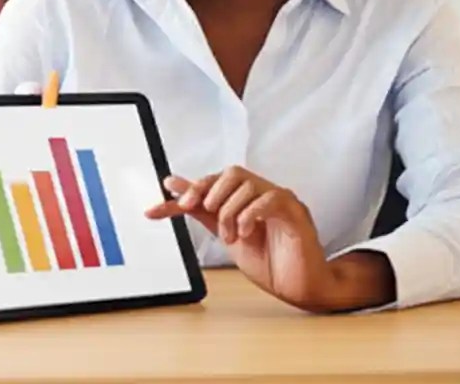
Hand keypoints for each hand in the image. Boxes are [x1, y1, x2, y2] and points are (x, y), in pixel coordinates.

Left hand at [145, 166, 391, 312]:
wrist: (297, 286)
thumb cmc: (269, 260)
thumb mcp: (224, 234)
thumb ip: (201, 210)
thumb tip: (173, 188)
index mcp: (245, 197)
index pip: (213, 181)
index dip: (188, 190)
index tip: (162, 206)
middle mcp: (262, 192)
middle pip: (231, 173)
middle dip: (209, 192)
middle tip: (204, 215)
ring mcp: (280, 199)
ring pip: (246, 184)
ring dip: (230, 211)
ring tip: (231, 236)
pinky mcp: (295, 211)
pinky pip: (270, 198)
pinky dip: (250, 214)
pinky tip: (245, 232)